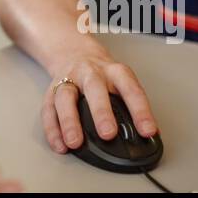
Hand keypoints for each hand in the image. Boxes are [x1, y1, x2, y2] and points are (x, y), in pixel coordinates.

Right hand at [41, 44, 158, 153]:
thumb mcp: (121, 81)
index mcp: (114, 71)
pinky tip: (60, 144)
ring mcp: (68, 79)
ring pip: (65, 97)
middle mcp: (90, 73)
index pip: (130, 89)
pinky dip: (52, 129)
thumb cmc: (103, 75)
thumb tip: (148, 134)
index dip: (141, 110)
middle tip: (108, 134)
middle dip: (101, 112)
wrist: (75, 52)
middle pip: (94, 88)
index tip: (148, 131)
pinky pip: (48, 109)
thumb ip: (131, 105)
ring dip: (69, 121)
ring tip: (75, 142)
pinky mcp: (51, 90)